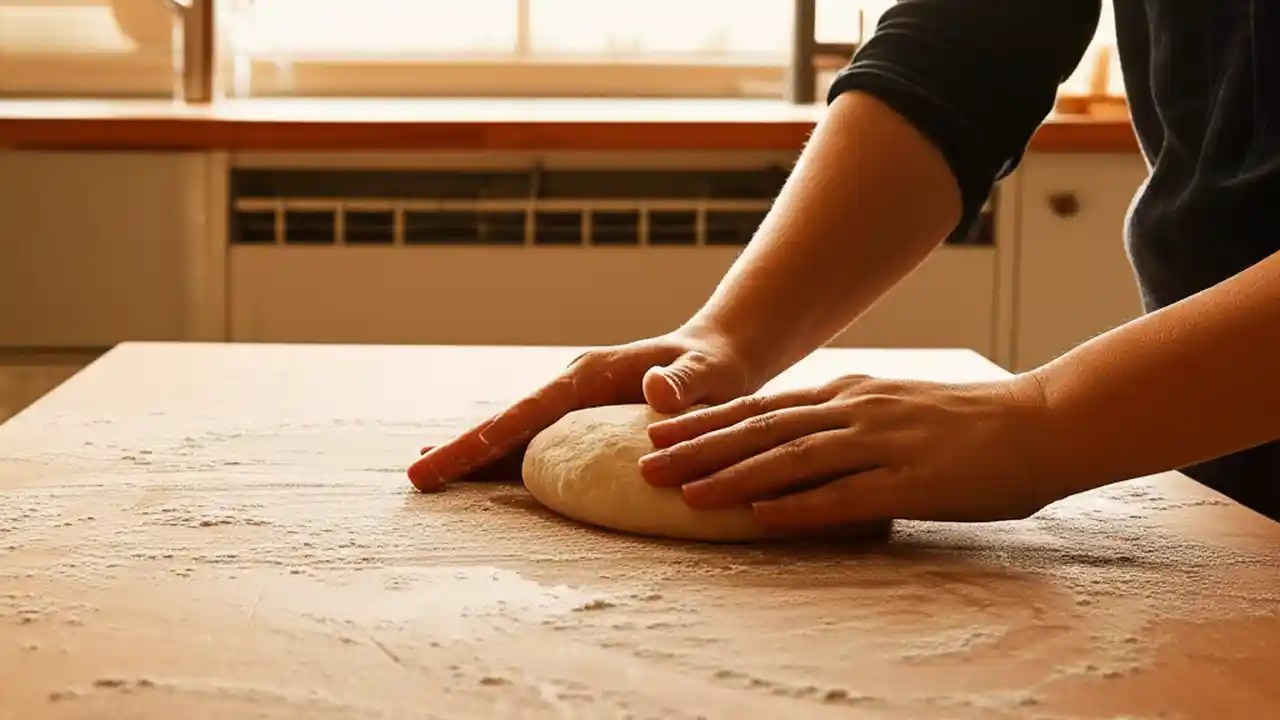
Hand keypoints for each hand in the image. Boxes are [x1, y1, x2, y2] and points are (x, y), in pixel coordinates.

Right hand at [407, 324, 757, 491]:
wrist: (717, 357)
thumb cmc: (712, 367)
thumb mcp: (705, 373)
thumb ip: (681, 381)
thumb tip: (654, 388)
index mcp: (588, 377)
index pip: (527, 414)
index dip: (487, 440)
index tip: (446, 460)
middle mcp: (570, 389)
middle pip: (506, 424)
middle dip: (462, 450)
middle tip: (416, 478)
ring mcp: (572, 407)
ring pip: (514, 434)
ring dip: (474, 456)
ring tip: (427, 478)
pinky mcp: (581, 423)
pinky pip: (536, 445)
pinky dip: (504, 460)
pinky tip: (478, 477)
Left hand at [636, 373, 1054, 529]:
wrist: (1042, 422)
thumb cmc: (968, 425)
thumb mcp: (894, 407)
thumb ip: (846, 419)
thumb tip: (797, 437)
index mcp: (849, 394)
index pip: (762, 408)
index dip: (706, 423)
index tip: (656, 433)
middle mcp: (856, 410)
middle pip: (762, 430)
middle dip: (699, 448)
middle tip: (645, 464)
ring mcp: (883, 443)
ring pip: (792, 459)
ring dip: (734, 477)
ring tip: (685, 493)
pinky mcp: (913, 480)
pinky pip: (846, 496)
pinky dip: (800, 507)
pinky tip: (761, 519)